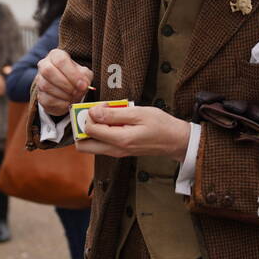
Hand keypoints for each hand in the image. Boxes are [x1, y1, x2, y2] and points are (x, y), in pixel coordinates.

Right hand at [34, 48, 92, 116]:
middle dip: (65, 84)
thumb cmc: (76, 78)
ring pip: (46, 86)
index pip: (61, 61)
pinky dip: (60, 104)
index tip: (82, 85)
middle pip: (48, 71)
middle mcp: (44, 65)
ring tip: (74, 97)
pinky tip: (68, 103)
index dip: (72, 74)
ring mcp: (39, 80)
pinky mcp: (40, 96)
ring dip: (64, 94)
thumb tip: (82, 84)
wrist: (70, 91)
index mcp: (56, 55)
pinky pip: (47, 100)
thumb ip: (85, 76)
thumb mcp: (84, 73)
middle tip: (77, 91)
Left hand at [75, 104, 189, 161]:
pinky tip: (114, 121)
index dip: (90, 115)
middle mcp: (115, 150)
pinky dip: (101, 133)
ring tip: (107, 116)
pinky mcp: (119, 151)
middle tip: (95, 113)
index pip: (89, 130)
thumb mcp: (138, 113)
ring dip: (93, 130)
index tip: (102, 106)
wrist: (174, 140)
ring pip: (91, 146)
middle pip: (83, 145)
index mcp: (120, 140)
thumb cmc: (161, 125)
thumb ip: (114, 114)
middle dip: (83, 127)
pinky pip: (101, 144)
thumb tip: (93, 113)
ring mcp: (116, 153)